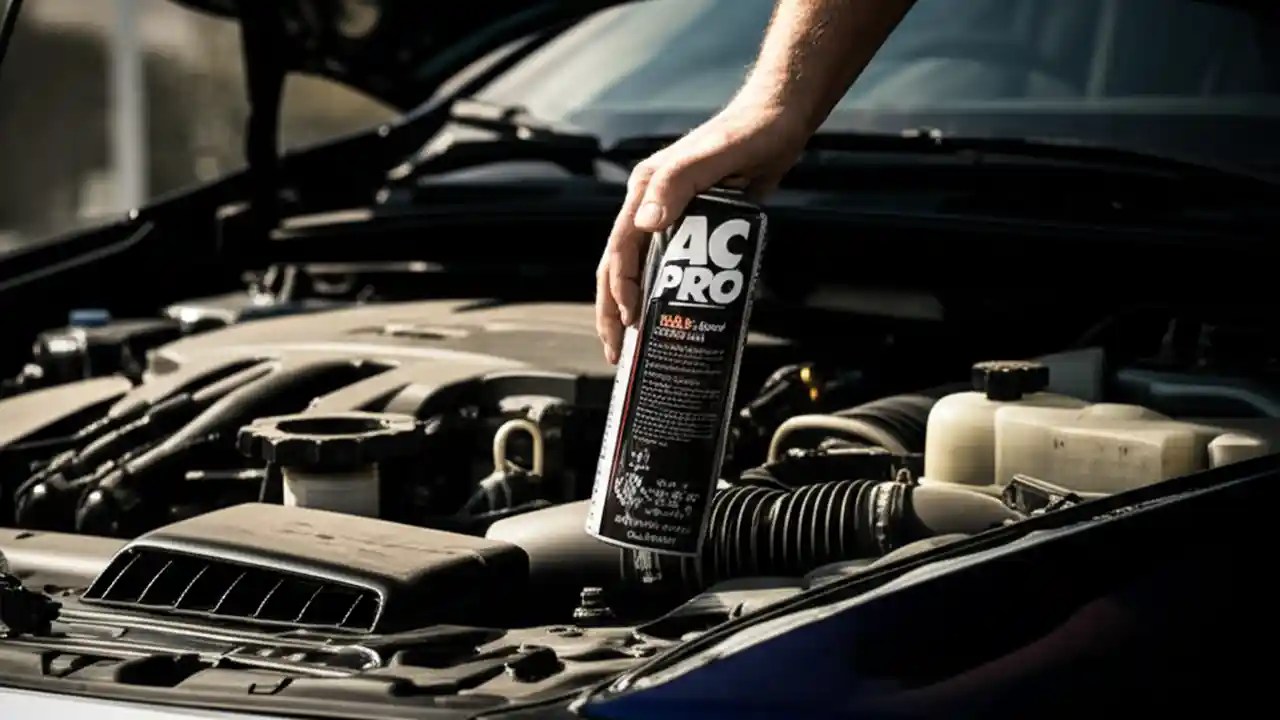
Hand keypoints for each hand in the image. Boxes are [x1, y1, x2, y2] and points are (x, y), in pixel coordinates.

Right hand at [595, 96, 808, 363]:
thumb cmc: (747, 134)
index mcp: (646, 189)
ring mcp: (671, 215)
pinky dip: (664, 294)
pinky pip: (670, 265)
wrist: (778, 122)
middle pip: (619, 266)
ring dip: (633, 308)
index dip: (620, 289)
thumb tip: (645, 224)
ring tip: (634, 344)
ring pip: (641, 269)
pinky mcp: (695, 224)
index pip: (620, 249)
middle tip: (618, 352)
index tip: (630, 322)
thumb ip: (677, 184)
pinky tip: (672, 318)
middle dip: (613, 311)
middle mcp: (651, 204)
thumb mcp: (713, 157)